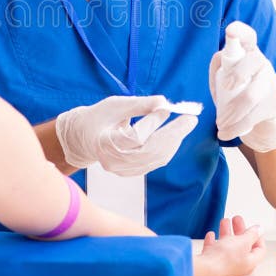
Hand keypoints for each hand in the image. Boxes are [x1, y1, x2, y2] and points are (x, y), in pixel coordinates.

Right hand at [55, 95, 200, 175]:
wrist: (84, 137)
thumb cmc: (99, 117)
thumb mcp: (115, 105)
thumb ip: (139, 105)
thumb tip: (164, 103)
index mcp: (104, 144)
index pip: (134, 138)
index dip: (152, 123)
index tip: (167, 108)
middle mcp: (113, 162)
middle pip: (150, 151)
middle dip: (173, 134)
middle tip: (190, 119)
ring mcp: (123, 170)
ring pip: (156, 158)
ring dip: (174, 141)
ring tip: (186, 124)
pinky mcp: (132, 172)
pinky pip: (155, 161)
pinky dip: (168, 147)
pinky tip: (176, 134)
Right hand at [193, 215, 265, 275]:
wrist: (205, 269)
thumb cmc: (225, 258)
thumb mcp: (243, 242)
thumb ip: (252, 234)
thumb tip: (260, 230)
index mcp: (250, 261)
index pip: (259, 249)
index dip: (258, 237)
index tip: (254, 227)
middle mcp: (238, 265)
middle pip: (242, 246)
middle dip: (240, 231)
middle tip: (236, 219)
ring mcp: (224, 264)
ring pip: (227, 246)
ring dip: (226, 232)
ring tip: (224, 221)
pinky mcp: (211, 263)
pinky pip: (213, 250)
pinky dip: (213, 241)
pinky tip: (211, 235)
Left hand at [209, 21, 275, 151]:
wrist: (262, 121)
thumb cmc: (237, 93)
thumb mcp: (223, 79)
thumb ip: (219, 67)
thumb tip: (221, 64)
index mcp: (246, 53)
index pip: (248, 36)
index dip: (240, 32)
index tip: (231, 30)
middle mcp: (262, 63)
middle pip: (253, 61)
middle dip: (234, 78)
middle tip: (222, 93)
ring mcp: (272, 82)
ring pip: (251, 95)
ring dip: (231, 113)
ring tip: (219, 125)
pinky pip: (254, 114)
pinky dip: (236, 127)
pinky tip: (226, 133)